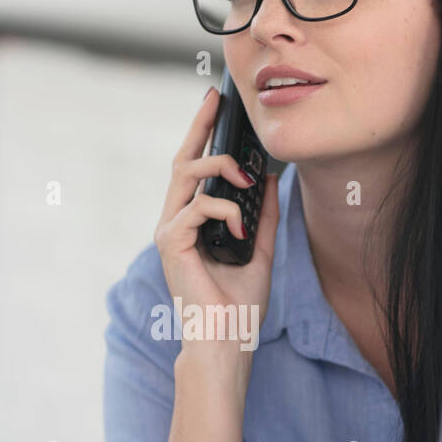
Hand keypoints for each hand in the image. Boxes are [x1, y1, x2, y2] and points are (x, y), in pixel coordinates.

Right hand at [155, 87, 279, 357]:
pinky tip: (242, 232)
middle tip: (214, 99)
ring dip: (220, 168)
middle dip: (198, 127)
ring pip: (186, 175)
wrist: (227, 341)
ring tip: (246, 177)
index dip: (202, 135)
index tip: (214, 105)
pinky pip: (199, 207)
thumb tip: (272, 177)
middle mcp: (175, 223)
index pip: (195, 171)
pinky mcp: (171, 243)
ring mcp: (170, 232)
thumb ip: (264, 215)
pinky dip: (226, 212)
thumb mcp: (261, 250)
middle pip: (182, 162)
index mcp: (192, 224)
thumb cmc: (239, 305)